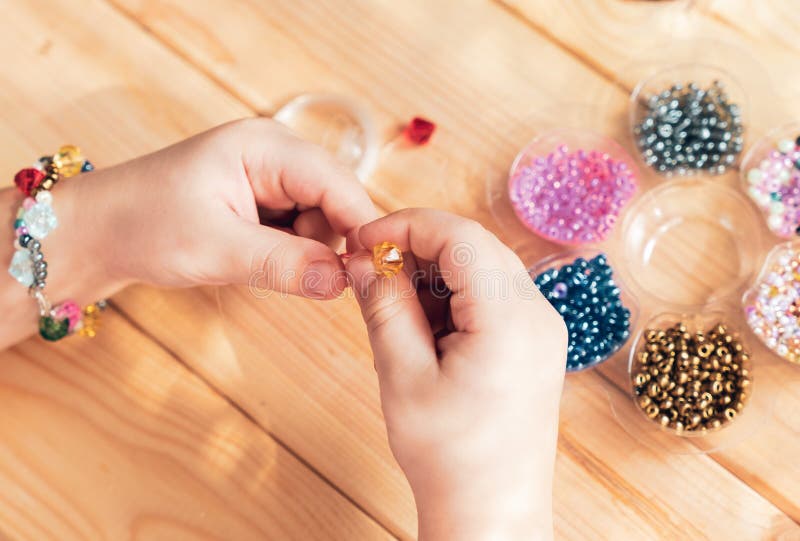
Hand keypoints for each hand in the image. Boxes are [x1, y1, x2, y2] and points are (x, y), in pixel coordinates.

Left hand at [1, 118, 377, 346]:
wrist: (95, 233)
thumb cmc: (142, 225)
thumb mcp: (216, 248)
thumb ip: (285, 265)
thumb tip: (344, 283)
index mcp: (265, 146)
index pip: (337, 183)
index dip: (360, 226)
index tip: (373, 271)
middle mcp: (274, 153)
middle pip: (336, 200)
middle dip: (327, 242)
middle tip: (300, 275)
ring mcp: (269, 176)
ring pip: (321, 219)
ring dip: (306, 251)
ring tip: (256, 261)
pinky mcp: (261, 199)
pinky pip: (299, 228)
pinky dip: (290, 251)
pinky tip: (256, 258)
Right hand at [345, 209, 566, 540]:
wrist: (493, 512)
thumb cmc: (449, 458)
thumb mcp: (403, 375)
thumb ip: (384, 305)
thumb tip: (364, 257)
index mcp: (510, 319)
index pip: (459, 235)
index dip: (405, 226)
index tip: (363, 239)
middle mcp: (538, 314)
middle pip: (474, 246)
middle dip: (418, 249)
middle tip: (371, 270)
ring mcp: (542, 328)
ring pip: (482, 268)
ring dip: (434, 275)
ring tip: (396, 311)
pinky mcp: (535, 342)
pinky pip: (492, 296)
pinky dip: (454, 297)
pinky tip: (425, 328)